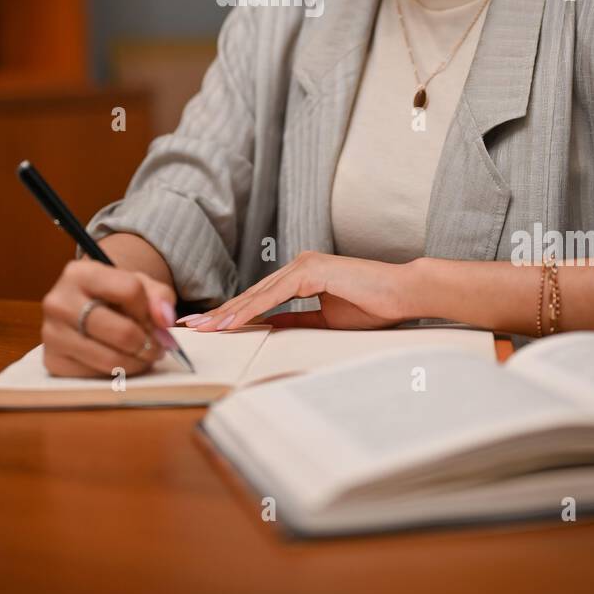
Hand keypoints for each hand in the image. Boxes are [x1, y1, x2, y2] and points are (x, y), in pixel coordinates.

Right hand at [42, 260, 176, 377]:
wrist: (82, 307)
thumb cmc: (112, 294)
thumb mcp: (139, 284)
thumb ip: (159, 297)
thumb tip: (164, 320)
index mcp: (80, 273)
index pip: (130, 290)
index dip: (149, 309)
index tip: (153, 318)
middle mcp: (59, 302)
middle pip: (122, 332)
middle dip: (148, 344)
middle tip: (158, 347)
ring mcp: (52, 334)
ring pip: (111, 359)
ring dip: (137, 363)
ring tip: (145, 356)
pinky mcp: (53, 361)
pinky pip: (96, 376)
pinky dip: (116, 374)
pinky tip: (121, 362)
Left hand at [176, 251, 420, 331]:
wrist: (403, 293)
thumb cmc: (373, 306)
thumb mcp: (326, 319)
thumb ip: (297, 319)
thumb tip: (270, 326)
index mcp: (302, 274)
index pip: (259, 297)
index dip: (232, 312)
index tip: (209, 327)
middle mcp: (298, 264)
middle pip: (251, 294)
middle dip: (220, 312)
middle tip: (191, 327)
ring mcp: (304, 265)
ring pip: (257, 294)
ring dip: (229, 313)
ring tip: (204, 328)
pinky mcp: (312, 271)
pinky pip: (275, 295)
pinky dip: (251, 309)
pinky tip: (232, 322)